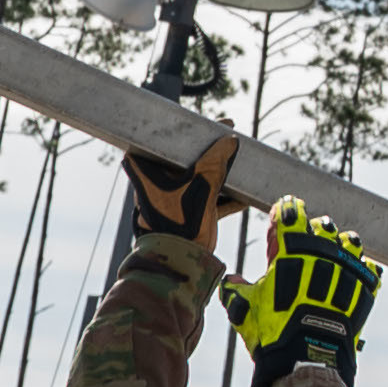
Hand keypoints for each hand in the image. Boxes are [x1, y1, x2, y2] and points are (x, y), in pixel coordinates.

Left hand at [123, 130, 237, 250]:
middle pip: (181, 160)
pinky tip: (241, 195)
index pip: (155, 143)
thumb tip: (230, 141)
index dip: (174, 132)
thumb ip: (215, 162)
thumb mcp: (201, 185)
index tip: (195, 125)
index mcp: (145, 175)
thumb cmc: (181, 222)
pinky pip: (206, 198)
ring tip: (235, 164)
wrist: (183, 261)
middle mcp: (153, 185)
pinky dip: (222, 196)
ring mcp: (169, 201)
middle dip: (204, 153)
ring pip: (195, 178)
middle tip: (222, 140)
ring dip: (216, 174)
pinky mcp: (185, 214)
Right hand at [230, 215, 382, 386]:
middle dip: (314, 228)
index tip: (284, 210)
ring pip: (350, 242)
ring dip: (341, 244)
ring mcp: (346, 268)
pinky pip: (369, 268)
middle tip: (309, 235)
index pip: (288, 214)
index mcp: (290, 251)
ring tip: (336, 250)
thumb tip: (231, 281)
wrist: (308, 359)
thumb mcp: (245, 311)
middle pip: (322, 226)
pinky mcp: (365, 287)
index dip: (285, 210)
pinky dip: (362, 269)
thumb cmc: (273, 333)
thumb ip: (237, 291)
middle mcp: (321, 253)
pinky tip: (356, 274)